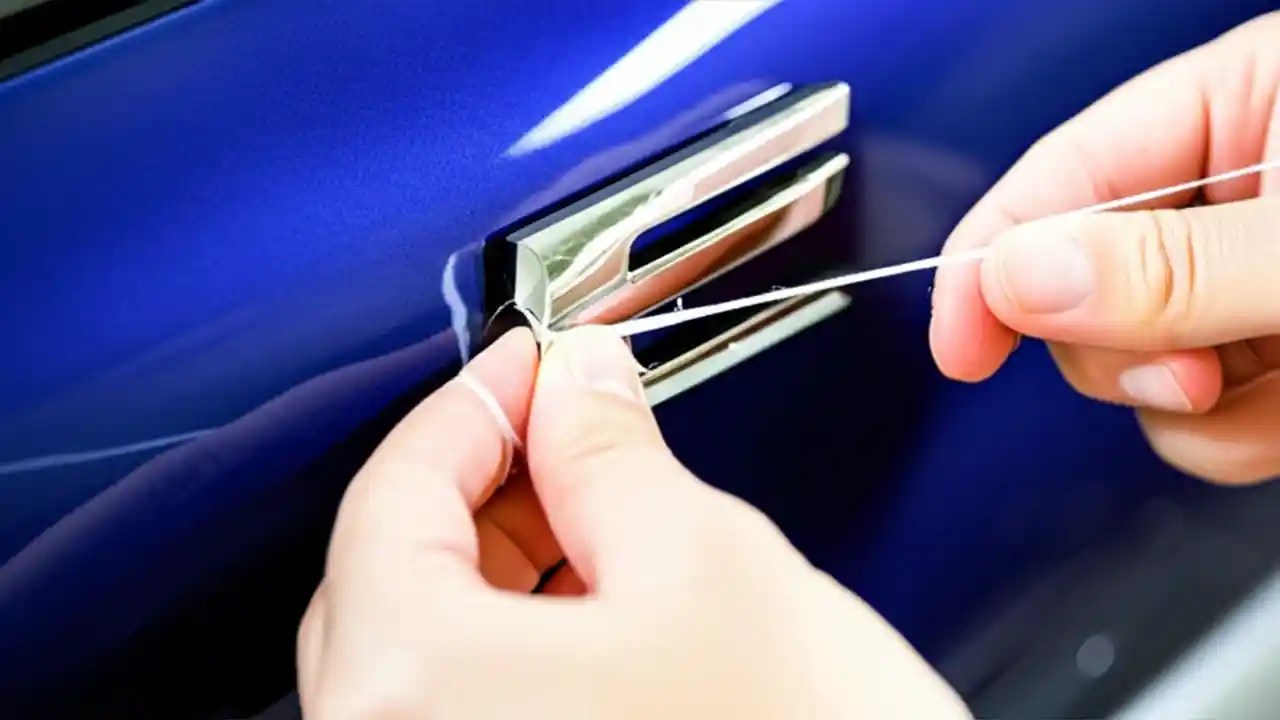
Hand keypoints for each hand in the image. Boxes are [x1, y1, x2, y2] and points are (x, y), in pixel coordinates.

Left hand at [297, 327, 968, 718]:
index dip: (470, 407)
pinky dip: (513, 642)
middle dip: (483, 482)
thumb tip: (577, 388)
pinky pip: (462, 709)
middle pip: (390, 573)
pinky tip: (589, 608)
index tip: (525, 368)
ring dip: (499, 561)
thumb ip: (609, 455)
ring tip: (594, 514)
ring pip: (426, 647)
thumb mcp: (706, 565)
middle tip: (564, 425)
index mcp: (417, 689)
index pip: (390, 496)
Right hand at [930, 12, 1279, 484]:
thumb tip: (1020, 277)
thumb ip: (1170, 265)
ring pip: (1141, 366)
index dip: (991, 265)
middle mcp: (1239, 189)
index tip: (958, 345)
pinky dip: (1240, 434)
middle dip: (1120, 350)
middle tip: (1187, 370)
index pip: (1061, 177)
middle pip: (1083, 287)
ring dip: (1192, 407)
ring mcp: (1258, 277)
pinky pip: (1207, 416)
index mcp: (1242, 102)